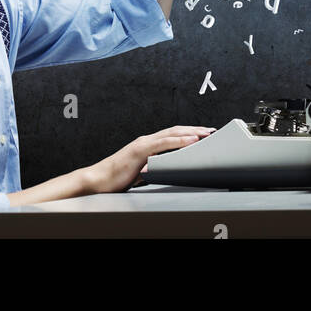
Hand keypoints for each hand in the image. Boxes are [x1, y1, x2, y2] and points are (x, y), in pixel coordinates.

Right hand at [87, 125, 217, 192]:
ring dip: (191, 132)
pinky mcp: (140, 150)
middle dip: (195, 129)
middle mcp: (147, 140)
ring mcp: (143, 143)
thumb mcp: (142, 172)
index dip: (189, 133)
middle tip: (212, 131)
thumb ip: (154, 168)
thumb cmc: (118, 179)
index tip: (204, 134)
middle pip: (176, 131)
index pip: (172, 135)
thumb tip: (169, 171)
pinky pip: (163, 144)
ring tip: (207, 133)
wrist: (98, 180)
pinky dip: (179, 141)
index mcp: (147, 145)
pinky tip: (191, 141)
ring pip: (172, 134)